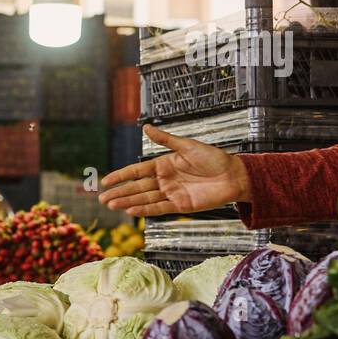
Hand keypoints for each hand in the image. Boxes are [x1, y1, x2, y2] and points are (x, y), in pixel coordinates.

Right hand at [98, 124, 251, 216]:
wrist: (235, 175)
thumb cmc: (214, 158)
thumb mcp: (188, 146)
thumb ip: (166, 140)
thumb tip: (146, 127)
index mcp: (164, 164)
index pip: (137, 171)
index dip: (121, 176)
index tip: (105, 180)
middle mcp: (165, 180)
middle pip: (137, 187)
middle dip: (120, 192)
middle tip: (102, 198)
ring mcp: (171, 193)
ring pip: (144, 199)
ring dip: (128, 202)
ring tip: (111, 205)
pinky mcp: (180, 205)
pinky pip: (159, 208)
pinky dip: (145, 210)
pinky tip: (131, 211)